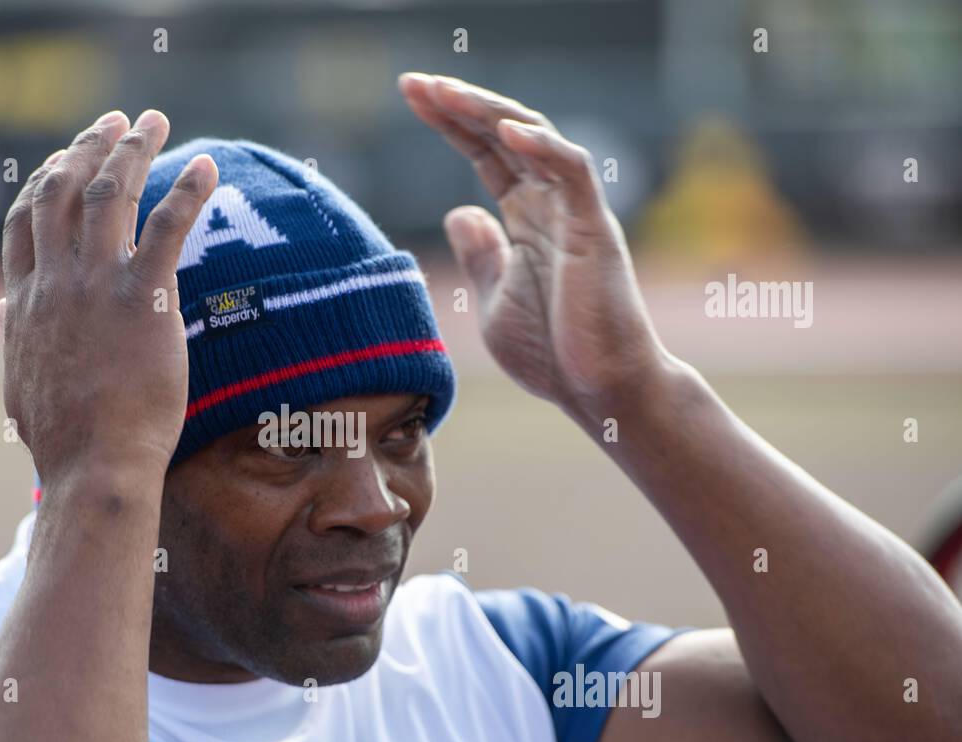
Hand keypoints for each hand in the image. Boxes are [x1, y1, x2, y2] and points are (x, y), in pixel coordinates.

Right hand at [0, 109, 217, 485]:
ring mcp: (95, 288)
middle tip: (116, 122)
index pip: (25, 221)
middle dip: (88, 146)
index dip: (45, 179)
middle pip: (62, 191)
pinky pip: (166, 228)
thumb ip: (18, 346)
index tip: (65, 156)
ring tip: (153, 124)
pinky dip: (188, 191)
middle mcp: (54, 283)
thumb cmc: (65, 443)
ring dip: (132, 151)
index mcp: (24, 303)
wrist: (94, 467)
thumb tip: (7, 329)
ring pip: (108, 195)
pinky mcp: (142, 300)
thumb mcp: (21, 388)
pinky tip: (208, 167)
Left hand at [398, 73, 673, 423]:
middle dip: (459, 104)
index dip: (450, 122)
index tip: (410, 94)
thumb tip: (458, 212)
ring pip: (535, 139)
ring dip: (490, 113)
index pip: (484, 153)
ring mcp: (574, 212)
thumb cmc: (552, 353)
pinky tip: (504, 130)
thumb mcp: (495, 299)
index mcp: (525, 218)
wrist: (599, 391)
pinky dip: (542, 146)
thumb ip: (480, 255)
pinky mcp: (595, 228)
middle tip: (415, 82)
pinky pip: (572, 171)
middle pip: (503, 135)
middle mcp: (550, 205)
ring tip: (446, 93)